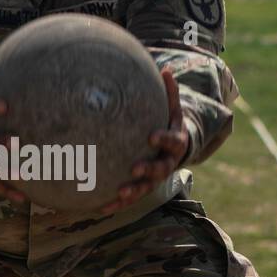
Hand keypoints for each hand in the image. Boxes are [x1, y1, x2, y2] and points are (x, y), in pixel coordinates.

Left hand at [96, 68, 188, 214]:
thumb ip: (169, 92)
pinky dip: (116, 204)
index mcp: (175, 142)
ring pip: (146, 188)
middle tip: (135, 169)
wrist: (176, 147)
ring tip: (120, 193)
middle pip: (161, 169)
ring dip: (134, 192)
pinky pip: (129, 198)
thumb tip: (165, 68)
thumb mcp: (173, 108)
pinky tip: (100, 208)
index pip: (172, 140)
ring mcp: (156, 178)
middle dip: (148, 170)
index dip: (164, 139)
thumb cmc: (168, 122)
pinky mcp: (143, 188)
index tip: (152, 137)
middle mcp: (167, 163)